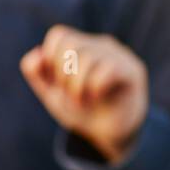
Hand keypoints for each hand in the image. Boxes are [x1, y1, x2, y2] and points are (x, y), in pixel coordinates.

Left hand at [20, 25, 148, 163]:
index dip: (50, 58)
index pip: (59, 35)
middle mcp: (102, 45)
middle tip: (68, 94)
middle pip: (71, 44)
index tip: (56, 82)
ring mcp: (120, 56)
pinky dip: (93, 88)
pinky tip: (95, 99)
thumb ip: (37, 73)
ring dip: (76, 86)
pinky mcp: (133, 71)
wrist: (109, 134)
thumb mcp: (52, 93)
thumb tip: (38, 54)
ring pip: (87, 57)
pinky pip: (108, 69)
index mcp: (83, 46)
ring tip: (80, 101)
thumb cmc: (82, 110)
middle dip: (62, 74)